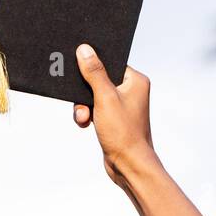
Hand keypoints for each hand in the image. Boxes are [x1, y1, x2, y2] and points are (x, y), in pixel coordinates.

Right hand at [72, 43, 154, 188]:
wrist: (129, 166)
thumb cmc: (124, 133)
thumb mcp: (105, 98)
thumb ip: (94, 73)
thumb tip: (84, 49)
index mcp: (135, 81)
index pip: (110, 63)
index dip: (93, 66)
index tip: (79, 71)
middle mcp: (131, 91)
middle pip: (99, 80)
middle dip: (85, 92)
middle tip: (80, 102)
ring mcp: (122, 106)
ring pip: (94, 96)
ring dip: (84, 106)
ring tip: (83, 118)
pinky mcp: (113, 120)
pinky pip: (94, 110)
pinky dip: (87, 116)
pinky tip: (85, 124)